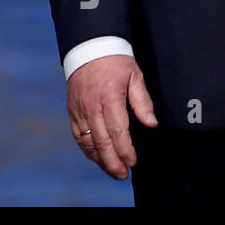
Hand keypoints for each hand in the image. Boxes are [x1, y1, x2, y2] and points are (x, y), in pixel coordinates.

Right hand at [66, 55, 157, 179]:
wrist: (90, 49)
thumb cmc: (117, 62)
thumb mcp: (136, 76)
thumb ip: (143, 102)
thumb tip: (152, 124)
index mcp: (109, 98)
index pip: (118, 130)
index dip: (125, 149)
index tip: (133, 161)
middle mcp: (92, 107)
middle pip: (101, 141)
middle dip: (112, 161)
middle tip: (123, 175)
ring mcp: (79, 111)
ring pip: (87, 142)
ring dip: (100, 160)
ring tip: (113, 171)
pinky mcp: (72, 112)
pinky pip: (78, 136)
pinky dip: (87, 150)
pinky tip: (97, 158)